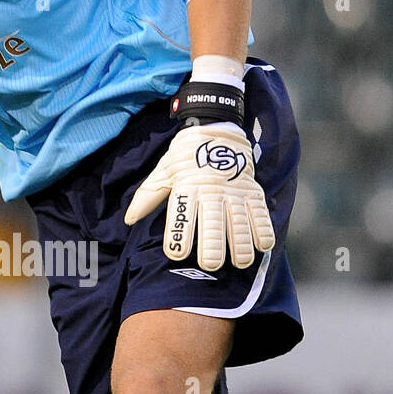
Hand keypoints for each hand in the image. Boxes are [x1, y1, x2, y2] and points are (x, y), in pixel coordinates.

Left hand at [124, 124, 274, 270]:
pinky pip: (260, 212)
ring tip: (239, 262)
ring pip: (238, 221)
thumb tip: (129, 220)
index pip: (181, 214)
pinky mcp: (252, 191)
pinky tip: (262, 246)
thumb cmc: (186, 157)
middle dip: (212, 246)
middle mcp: (211, 191)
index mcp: (187, 188)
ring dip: (240, 244)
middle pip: (212, 222)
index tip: (176, 253)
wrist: (216, 129)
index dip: (178, 235)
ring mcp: (234, 192)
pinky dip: (263, 229)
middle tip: (210, 264)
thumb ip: (147, 197)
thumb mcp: (163, 172)